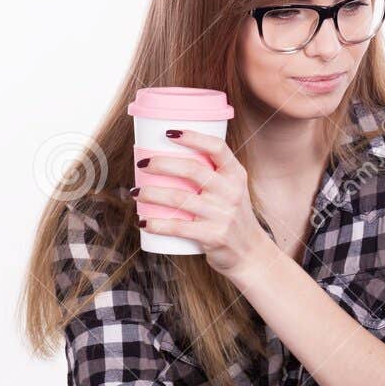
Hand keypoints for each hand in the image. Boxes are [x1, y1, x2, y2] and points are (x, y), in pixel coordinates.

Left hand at [133, 130, 273, 278]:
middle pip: (191, 169)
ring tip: (135, 193)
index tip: (168, 133)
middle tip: (142, 164)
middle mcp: (231, 192)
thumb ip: (211, 173)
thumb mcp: (232, 190)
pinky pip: (178, 227)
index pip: (216, 148)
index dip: (192, 137)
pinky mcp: (213, 236)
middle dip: (161, 164)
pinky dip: (157, 224)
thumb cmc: (232, 215)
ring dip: (151, 194)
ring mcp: (222, 215)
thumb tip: (170, 154)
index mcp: (235, 175)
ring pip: (178, 198)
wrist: (249, 252)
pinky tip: (143, 221)